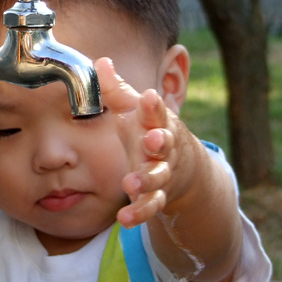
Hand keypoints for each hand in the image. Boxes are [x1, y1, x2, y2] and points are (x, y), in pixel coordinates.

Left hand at [94, 57, 184, 228]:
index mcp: (157, 123)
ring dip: (146, 180)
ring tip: (130, 184)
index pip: (157, 111)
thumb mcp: (133, 110)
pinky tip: (123, 219)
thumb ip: (116, 89)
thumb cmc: (149, 130)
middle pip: (164, 145)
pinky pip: (150, 206)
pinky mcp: (158, 196)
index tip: (147, 97)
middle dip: (159, 142)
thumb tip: (100, 62)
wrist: (181, 167)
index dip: (152, 105)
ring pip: (157, 178)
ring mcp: (162, 173)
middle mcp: (163, 148)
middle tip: (151, 140)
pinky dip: (139, 213)